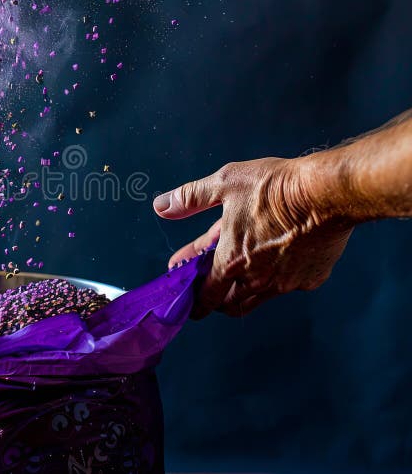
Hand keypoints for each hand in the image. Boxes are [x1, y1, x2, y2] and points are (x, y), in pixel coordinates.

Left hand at [153, 155, 354, 317]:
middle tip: (211, 288)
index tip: (189, 301)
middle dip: (217, 299)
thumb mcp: (224, 184)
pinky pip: (288, 286)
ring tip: (239, 277)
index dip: (195, 300)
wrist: (328, 192)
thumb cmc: (274, 187)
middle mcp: (258, 280)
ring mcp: (287, 282)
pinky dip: (277, 279)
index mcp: (232, 261)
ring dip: (244, 292)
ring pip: (259, 299)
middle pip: (231, 305)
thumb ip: (190, 199)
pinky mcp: (313, 278)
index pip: (207, 295)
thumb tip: (161, 206)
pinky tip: (278, 262)